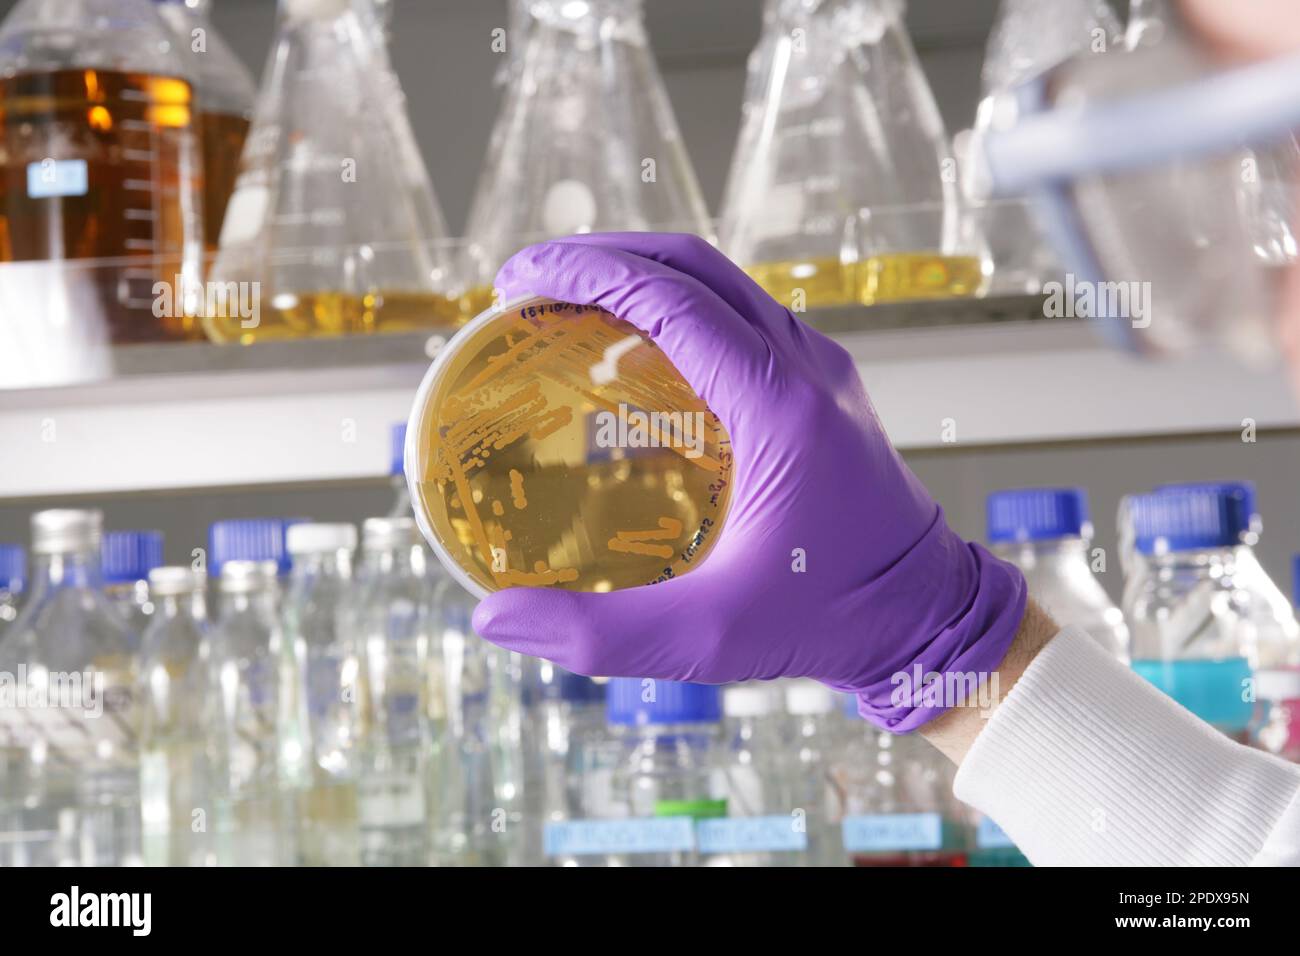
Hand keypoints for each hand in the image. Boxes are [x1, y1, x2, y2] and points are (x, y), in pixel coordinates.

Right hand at [472, 233, 1025, 730]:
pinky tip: (632, 359)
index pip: (671, 297)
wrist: (931, 620)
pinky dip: (678, 313)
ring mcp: (821, 371)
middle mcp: (807, 367)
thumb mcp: (708, 639)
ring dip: (642, 277)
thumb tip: (496, 620)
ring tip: (569, 307)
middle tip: (528, 284)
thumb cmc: (836, 621)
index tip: (517, 281)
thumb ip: (598, 634)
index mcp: (782, 404)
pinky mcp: (823, 389)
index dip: (585, 274)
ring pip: (722, 285)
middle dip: (603, 257)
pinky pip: (741, 321)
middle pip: (694, 266)